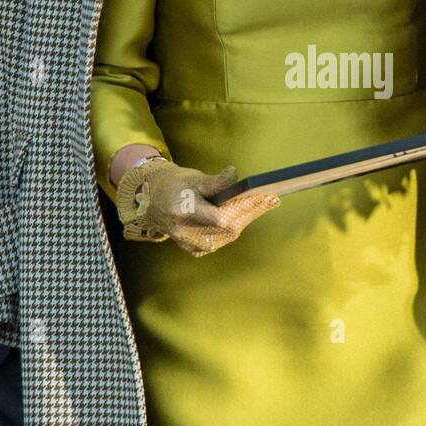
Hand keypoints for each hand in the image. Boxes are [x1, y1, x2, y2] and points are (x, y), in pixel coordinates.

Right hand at [118, 159, 279, 255]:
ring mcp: (190, 244)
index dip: (244, 208)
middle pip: (229, 228)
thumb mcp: (193, 177)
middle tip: (272, 198)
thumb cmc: (175, 186)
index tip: (263, 195)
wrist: (153, 202)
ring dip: (248, 218)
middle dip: (252, 212)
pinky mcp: (195, 249)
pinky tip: (250, 213)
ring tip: (266, 203)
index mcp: (182, 212)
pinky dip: (237, 225)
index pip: (221, 217)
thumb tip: (237, 176)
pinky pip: (223, 239)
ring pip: (228, 235)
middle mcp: (185, 233)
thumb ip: (215, 181)